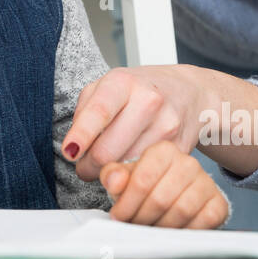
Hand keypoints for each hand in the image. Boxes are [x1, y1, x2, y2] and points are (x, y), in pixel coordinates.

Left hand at [63, 66, 203, 181]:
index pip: (98, 112)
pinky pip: (145, 173)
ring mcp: (167, 126)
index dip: (81, 136)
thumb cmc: (140, 90)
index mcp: (124, 83)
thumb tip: (75, 148)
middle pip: (108, 150)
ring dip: (110, 173)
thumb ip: (85, 112)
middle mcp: (148, 101)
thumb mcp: (107, 87)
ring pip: (124, 167)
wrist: (188, 93)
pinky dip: (132, 175)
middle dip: (88, 166)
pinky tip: (130, 163)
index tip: (69, 152)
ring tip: (109, 163)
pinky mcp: (180, 148)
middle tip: (85, 167)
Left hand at [100, 141, 228, 228]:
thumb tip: (114, 181)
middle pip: (160, 199)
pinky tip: (171, 230)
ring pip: (181, 211)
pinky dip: (184, 231)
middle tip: (133, 225)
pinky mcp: (218, 203)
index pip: (142, 180)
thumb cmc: (146, 184)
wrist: (175, 193)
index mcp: (164, 151)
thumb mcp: (125, 177)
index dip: (127, 203)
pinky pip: (202, 222)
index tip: (119, 215)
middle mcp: (188, 163)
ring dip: (161, 226)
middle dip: (141, 218)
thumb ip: (114, 176)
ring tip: (149, 227)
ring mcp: (207, 182)